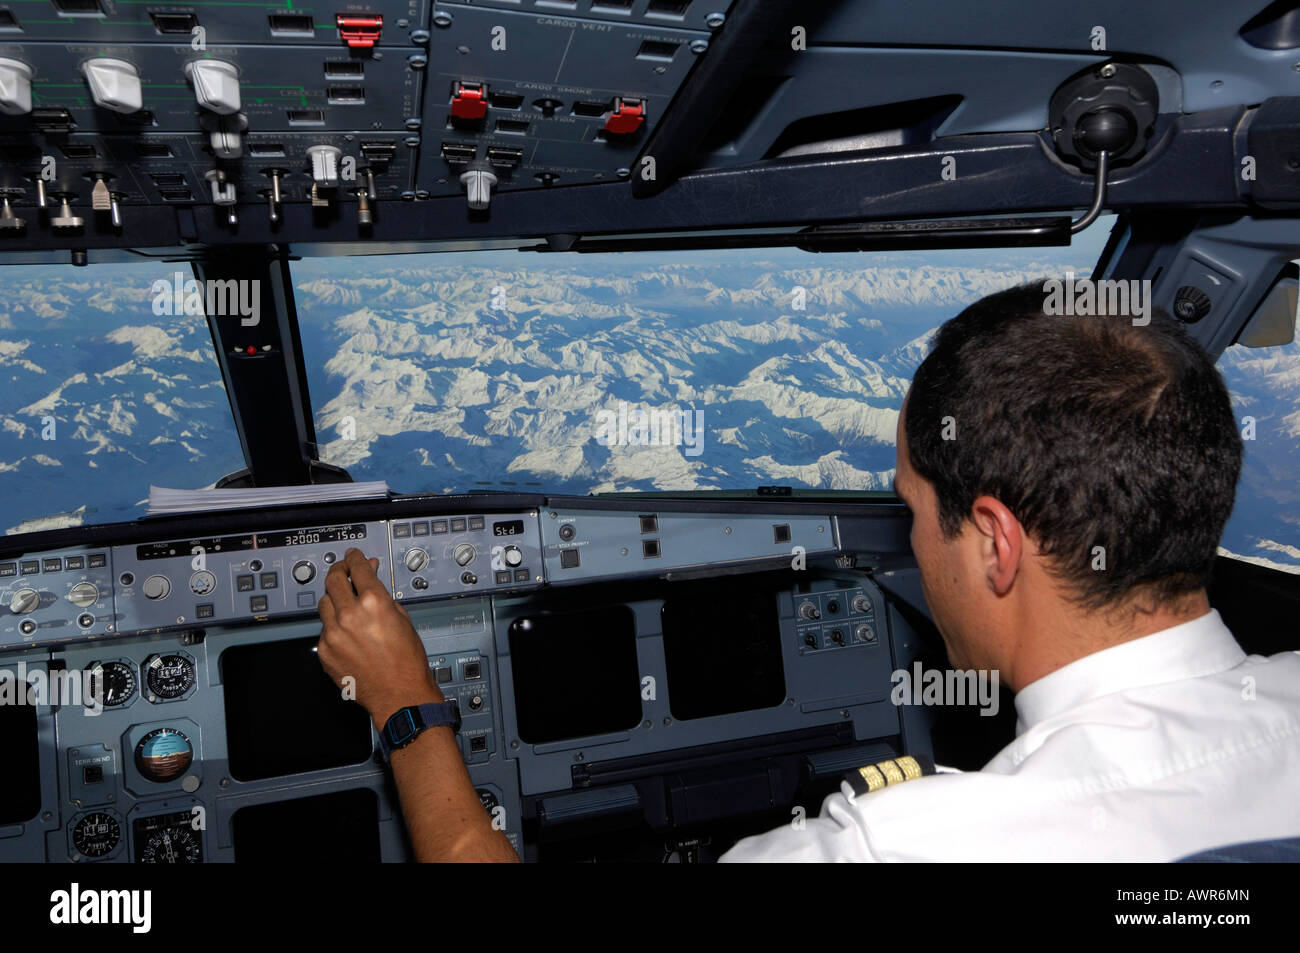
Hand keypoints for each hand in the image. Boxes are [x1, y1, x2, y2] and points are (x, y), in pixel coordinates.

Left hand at [316, 548, 440, 725]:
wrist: (399, 694)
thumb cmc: (407, 661)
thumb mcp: (402, 618)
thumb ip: (382, 593)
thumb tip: (371, 577)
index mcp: (374, 602)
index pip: (357, 568)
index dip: (355, 558)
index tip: (353, 556)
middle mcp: (350, 615)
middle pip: (333, 580)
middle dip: (339, 571)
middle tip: (343, 570)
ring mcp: (333, 634)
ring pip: (324, 603)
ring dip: (334, 598)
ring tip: (345, 603)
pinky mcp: (325, 651)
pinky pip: (324, 629)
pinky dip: (333, 626)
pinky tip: (347, 633)